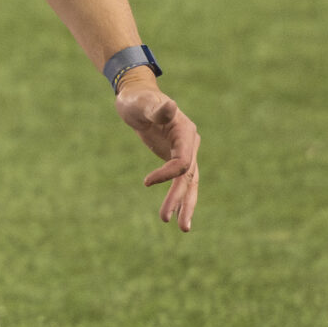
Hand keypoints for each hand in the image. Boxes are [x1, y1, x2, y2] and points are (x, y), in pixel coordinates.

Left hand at [114, 77, 199, 231]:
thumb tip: (169, 107)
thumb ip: (157, 108)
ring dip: (185, 204)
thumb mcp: (142, 102)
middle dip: (180, 199)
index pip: (182, 160)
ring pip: (188, 183)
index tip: (146, 183)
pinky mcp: (176, 159)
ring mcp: (185, 152)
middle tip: (169, 221)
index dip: (167, 174)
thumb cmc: (137, 99)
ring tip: (181, 228)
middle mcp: (189, 143)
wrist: (137, 98)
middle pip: (188, 176)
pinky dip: (179, 197)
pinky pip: (180, 181)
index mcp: (185, 131)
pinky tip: (174, 214)